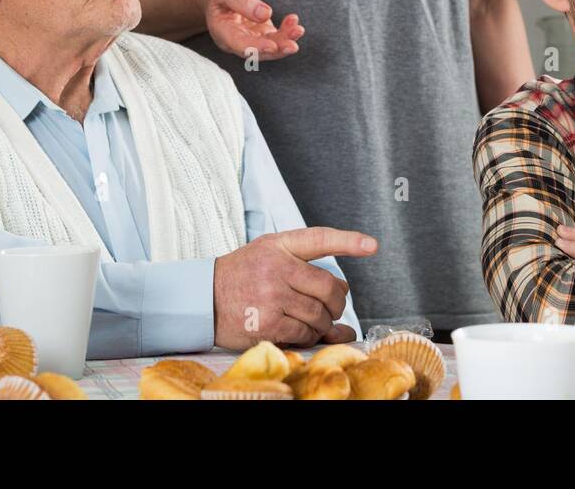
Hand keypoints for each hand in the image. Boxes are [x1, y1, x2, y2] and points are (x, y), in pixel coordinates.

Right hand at [202, 0, 303, 61]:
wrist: (216, 0)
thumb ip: (242, 1)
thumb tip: (265, 14)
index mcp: (222, 32)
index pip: (239, 44)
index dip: (256, 48)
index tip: (272, 46)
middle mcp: (236, 42)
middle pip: (257, 52)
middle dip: (276, 50)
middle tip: (292, 46)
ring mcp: (250, 40)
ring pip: (270, 47)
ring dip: (285, 41)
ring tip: (298, 30)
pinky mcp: (261, 35)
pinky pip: (276, 38)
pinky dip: (287, 31)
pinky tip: (294, 21)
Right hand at [212, 227, 377, 349]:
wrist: (203, 298)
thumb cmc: (242, 275)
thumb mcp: (269, 253)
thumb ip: (305, 266)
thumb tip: (344, 289)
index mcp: (279, 246)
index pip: (320, 239)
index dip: (348, 241)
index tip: (371, 246)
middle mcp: (277, 268)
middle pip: (329, 288)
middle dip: (337, 303)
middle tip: (333, 308)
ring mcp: (271, 296)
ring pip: (319, 314)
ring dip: (324, 323)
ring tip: (315, 321)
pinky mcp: (267, 324)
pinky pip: (304, 333)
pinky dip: (308, 335)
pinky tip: (302, 331)